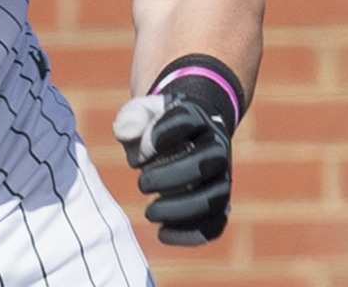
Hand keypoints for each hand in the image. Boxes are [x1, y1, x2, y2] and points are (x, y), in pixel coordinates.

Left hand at [112, 92, 231, 244]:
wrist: (187, 135)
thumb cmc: (157, 125)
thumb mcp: (142, 112)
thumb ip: (132, 117)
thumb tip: (127, 134)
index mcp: (196, 116)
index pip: (184, 120)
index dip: (157, 137)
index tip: (139, 152)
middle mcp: (215, 145)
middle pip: (205, 162)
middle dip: (170, 176)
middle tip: (141, 184)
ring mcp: (220, 175)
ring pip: (214, 198)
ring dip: (180, 210)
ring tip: (150, 212)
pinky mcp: (218, 202)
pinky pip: (215, 223)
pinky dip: (191, 233)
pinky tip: (163, 234)